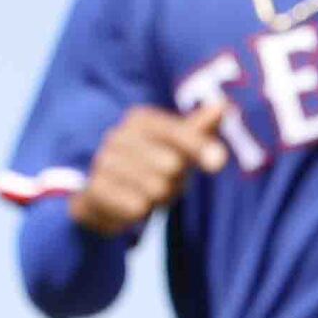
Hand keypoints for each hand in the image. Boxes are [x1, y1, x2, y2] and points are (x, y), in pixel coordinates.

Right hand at [68, 102, 230, 237]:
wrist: (100, 195)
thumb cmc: (148, 167)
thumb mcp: (174, 148)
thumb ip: (198, 130)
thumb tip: (223, 105)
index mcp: (140, 120)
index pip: (176, 131)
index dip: (199, 146)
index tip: (220, 160)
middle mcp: (119, 135)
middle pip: (171, 166)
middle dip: (175, 182)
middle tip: (163, 182)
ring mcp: (103, 161)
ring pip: (155, 189)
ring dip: (158, 200)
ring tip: (146, 194)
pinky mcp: (94, 189)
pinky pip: (136, 207)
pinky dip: (140, 212)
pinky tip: (129, 205)